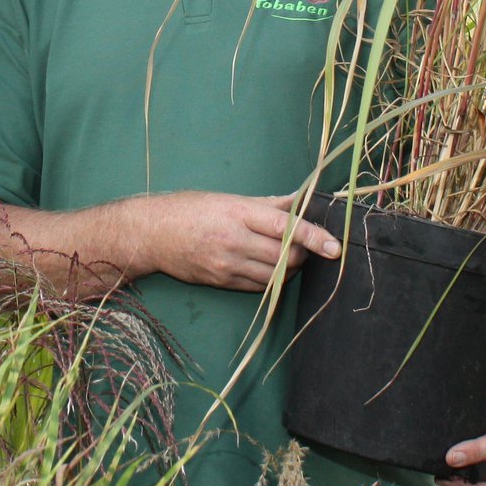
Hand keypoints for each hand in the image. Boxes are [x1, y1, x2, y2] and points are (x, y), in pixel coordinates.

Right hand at [132, 191, 340, 291]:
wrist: (152, 233)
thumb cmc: (191, 209)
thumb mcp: (229, 199)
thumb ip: (268, 203)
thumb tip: (301, 199)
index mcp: (238, 212)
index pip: (285, 227)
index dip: (313, 237)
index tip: (334, 247)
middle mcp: (234, 240)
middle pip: (285, 255)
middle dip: (303, 254)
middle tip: (305, 247)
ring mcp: (227, 264)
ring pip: (275, 275)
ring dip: (290, 269)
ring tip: (288, 257)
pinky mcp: (221, 282)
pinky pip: (259, 287)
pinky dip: (273, 280)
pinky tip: (270, 269)